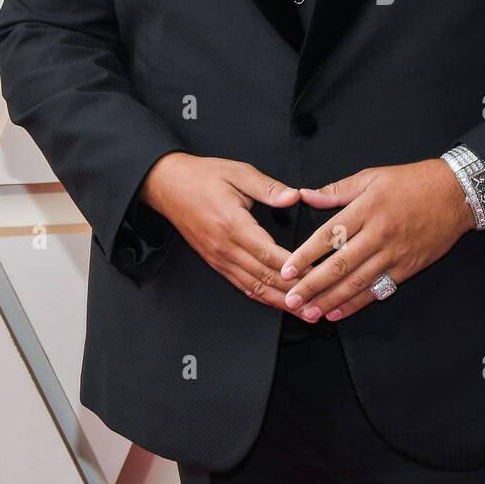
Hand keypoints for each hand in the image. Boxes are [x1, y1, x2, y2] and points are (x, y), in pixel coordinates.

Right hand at [140, 153, 302, 311]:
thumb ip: (268, 187)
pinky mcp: (214, 261)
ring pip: (253, 287)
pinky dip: (260, 296)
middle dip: (293, 292)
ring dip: (279, 301)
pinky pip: (240, 284)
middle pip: (264, 277)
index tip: (316, 275)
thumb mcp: (238, 172)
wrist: (167, 184)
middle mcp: (225, 247)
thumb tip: (293, 196)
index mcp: (233, 225)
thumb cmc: (201, 176)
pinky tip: (274, 302)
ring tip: (302, 311)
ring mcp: (218, 258)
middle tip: (318, 303)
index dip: (294, 268)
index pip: (269, 254)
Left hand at [279, 159, 474, 324]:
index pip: (329, 236)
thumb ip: (337, 190)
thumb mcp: (372, 176)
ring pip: (358, 282)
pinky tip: (339, 311)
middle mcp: (380, 233)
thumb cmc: (412, 182)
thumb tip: (305, 195)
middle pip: (340, 265)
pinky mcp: (408, 268)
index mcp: (367, 208)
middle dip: (313, 286)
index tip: (287, 269)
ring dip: (331, 300)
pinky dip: (358, 303)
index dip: (306, 255)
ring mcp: (395, 253)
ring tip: (310, 313)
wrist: (456, 194)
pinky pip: (380, 289)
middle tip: (291, 300)